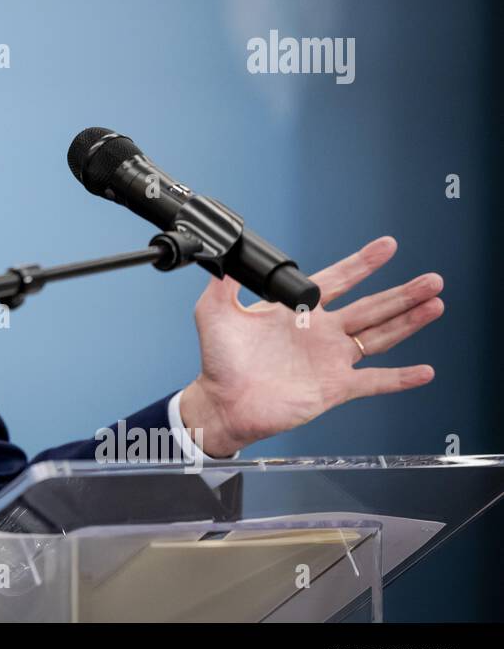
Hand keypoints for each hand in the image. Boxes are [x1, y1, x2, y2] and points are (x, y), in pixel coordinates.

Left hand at [178, 236, 442, 456]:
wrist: (221, 401)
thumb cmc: (219, 361)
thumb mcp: (214, 313)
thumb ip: (222, 284)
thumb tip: (224, 257)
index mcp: (297, 311)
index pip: (337, 279)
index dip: (363, 263)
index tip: (387, 246)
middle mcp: (320, 332)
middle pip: (371, 306)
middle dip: (402, 292)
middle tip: (431, 278)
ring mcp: (331, 359)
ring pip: (380, 336)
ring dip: (408, 321)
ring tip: (435, 304)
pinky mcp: (335, 387)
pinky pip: (374, 381)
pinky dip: (399, 378)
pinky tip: (424, 371)